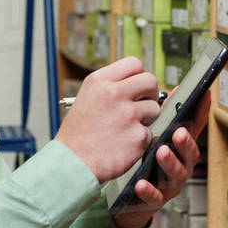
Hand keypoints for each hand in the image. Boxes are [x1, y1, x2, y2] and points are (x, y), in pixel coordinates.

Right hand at [56, 57, 160, 183]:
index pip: (134, 63)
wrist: (72, 163)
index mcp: (99, 81)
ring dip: (146, 118)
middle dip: (150, 93)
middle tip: (142, 104)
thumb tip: (137, 81)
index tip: (137, 86)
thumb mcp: (87, 97)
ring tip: (127, 128)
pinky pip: (150, 132)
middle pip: (150, 81)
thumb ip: (110, 86)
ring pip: (155, 108)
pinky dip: (140, 139)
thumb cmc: (78, 133)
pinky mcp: (137, 136)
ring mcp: (127, 115)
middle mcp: (114, 94)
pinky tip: (124, 143)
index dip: (139, 75)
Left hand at [110, 90, 210, 227]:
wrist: (132, 198)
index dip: (201, 113)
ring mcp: (171, 184)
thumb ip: (166, 117)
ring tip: (161, 152)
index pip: (195, 129)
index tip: (204, 96)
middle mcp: (182, 166)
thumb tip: (175, 90)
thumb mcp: (156, 137)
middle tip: (179, 132)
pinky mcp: (156, 199)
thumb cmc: (146, 162)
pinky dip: (149, 190)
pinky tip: (140, 183)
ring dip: (170, 163)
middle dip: (186, 142)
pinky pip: (155, 196)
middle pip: (190, 154)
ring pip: (176, 175)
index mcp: (181, 149)